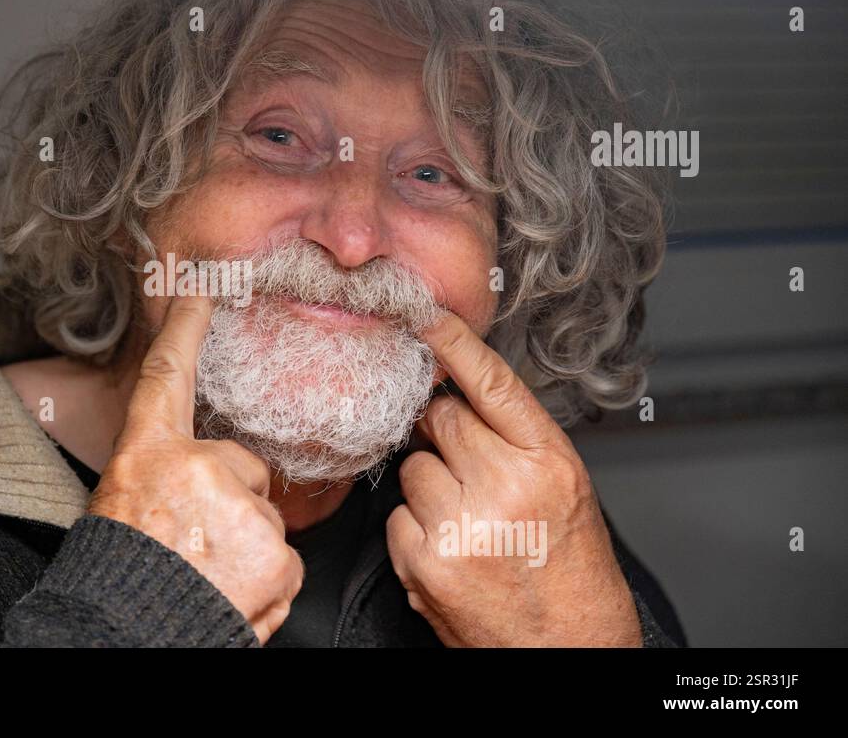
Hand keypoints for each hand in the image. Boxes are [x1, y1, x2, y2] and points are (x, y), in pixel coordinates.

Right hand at [87, 295, 303, 644]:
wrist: (121, 635)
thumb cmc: (118, 577)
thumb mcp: (120, 510)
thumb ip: (164, 481)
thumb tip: (200, 483)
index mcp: (146, 454)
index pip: (167, 377)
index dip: (186, 329)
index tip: (204, 290)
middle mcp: (195, 468)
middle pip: (242, 468)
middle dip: (232, 505)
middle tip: (195, 545)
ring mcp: (239, 508)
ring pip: (265, 520)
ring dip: (247, 549)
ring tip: (207, 577)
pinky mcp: (274, 551)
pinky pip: (284, 560)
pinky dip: (264, 583)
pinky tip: (228, 595)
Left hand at [385, 311, 641, 645]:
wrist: (569, 649)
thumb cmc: (569, 568)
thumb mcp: (563, 487)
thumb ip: (513, 437)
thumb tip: (454, 394)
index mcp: (549, 463)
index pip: (491, 384)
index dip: (453, 343)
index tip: (423, 315)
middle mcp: (506, 488)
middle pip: (441, 421)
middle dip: (446, 438)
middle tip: (471, 472)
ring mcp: (460, 526)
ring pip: (413, 467)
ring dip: (431, 487)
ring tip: (468, 521)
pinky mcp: (425, 562)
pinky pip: (396, 517)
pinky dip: (415, 530)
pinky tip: (450, 550)